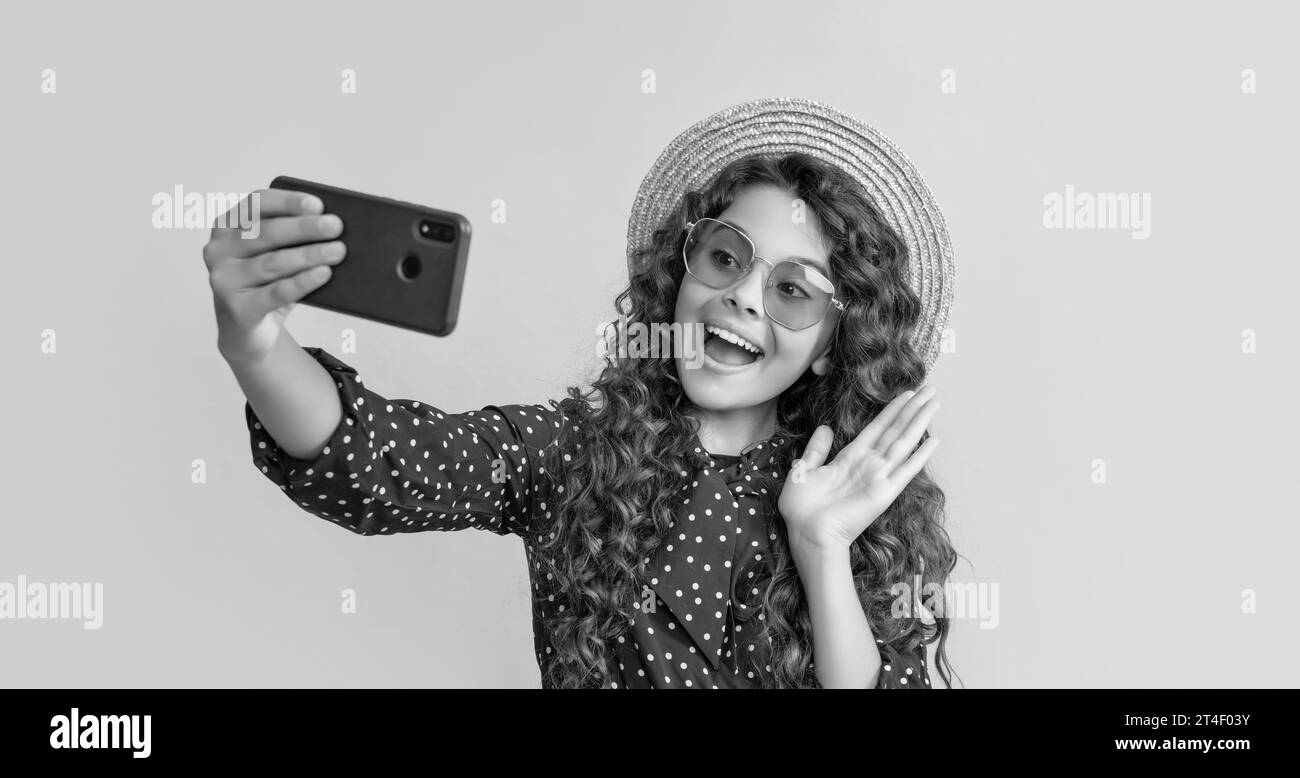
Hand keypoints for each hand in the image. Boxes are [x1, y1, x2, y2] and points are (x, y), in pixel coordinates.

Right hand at [203, 188, 347, 362]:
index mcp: (227, 226)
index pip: (256, 204)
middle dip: (304, 227)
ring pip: (273, 262)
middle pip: (266, 232)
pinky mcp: (238, 308)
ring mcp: (225, 279)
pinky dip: (302, 282)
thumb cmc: (267, 282)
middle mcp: (219, 250)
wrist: (249, 330)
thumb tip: (331, 227)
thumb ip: (292, 238)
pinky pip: (276, 292)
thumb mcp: (277, 254)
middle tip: (335, 226)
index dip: (287, 201)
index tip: (318, 204)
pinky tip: (323, 273)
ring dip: (309, 255)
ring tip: (338, 251)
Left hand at [778, 386, 940, 551]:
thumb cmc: (801, 508)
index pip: (877, 427)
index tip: (907, 393)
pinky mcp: (884, 492)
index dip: (893, 409)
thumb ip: (817, 450)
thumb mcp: (804, 470)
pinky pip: (906, 470)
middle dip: (913, 408)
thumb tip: (826, 428)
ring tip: (934, 402)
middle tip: (930, 388)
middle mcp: (869, 464)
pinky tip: (934, 440)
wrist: (806, 533)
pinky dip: (920, 455)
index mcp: (851, 458)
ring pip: (904, 442)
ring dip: (919, 421)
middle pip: (895, 429)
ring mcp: (879, 477)